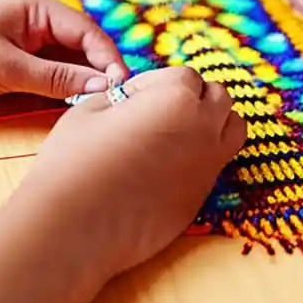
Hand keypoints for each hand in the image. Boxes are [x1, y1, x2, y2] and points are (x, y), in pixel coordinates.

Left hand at [0, 0, 126, 107]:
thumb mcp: (5, 69)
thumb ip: (57, 78)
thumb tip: (104, 86)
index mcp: (30, 5)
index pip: (85, 30)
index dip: (107, 59)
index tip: (122, 89)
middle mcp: (27, 18)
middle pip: (77, 44)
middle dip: (95, 71)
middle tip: (112, 103)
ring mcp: (15, 39)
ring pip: (61, 61)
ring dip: (75, 81)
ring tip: (93, 108)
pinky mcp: (2, 60)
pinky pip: (41, 72)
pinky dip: (55, 87)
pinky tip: (65, 106)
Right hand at [12, 66, 246, 276]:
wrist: (71, 227)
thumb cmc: (73, 162)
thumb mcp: (90, 110)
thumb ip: (125, 99)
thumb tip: (136, 103)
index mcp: (177, 99)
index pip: (186, 75)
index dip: (157, 83)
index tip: (132, 98)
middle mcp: (203, 130)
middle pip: (219, 99)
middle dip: (193, 98)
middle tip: (157, 112)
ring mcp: (207, 168)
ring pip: (231, 132)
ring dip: (210, 125)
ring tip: (171, 136)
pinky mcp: (199, 201)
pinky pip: (211, 168)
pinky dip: (197, 161)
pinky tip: (160, 171)